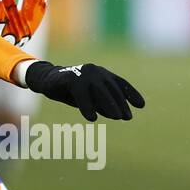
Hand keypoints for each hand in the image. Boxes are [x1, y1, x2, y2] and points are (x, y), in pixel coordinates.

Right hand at [22, 61, 144, 120]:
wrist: (48, 81)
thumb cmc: (71, 91)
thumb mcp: (90, 99)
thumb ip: (103, 104)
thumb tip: (118, 115)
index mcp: (102, 74)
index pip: (121, 84)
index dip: (131, 94)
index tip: (141, 105)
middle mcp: (96, 71)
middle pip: (112, 89)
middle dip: (121, 104)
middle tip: (127, 118)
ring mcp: (84, 73)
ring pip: (100, 91)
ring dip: (109, 106)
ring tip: (116, 118)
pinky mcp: (72, 78)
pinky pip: (82, 95)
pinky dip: (87, 107)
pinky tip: (92, 118)